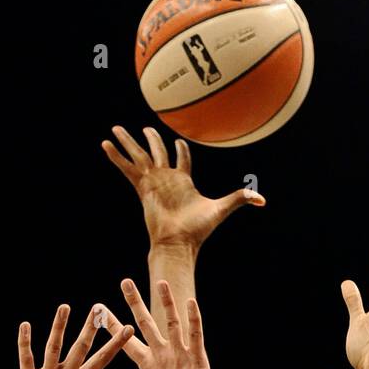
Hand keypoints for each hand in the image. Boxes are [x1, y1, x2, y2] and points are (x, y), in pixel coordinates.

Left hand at [14, 305, 132, 368]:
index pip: (102, 360)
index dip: (116, 343)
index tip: (127, 328)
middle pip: (80, 347)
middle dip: (91, 327)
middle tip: (98, 309)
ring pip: (53, 347)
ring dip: (59, 326)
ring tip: (65, 307)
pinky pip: (25, 358)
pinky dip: (25, 342)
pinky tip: (25, 325)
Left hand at [89, 279, 210, 368]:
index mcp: (148, 365)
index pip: (126, 341)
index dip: (113, 325)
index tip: (98, 310)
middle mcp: (163, 355)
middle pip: (147, 323)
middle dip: (136, 303)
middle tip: (125, 282)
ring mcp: (180, 356)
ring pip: (172, 324)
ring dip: (167, 303)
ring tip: (161, 283)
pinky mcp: (196, 361)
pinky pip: (194, 337)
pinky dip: (194, 320)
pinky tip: (190, 302)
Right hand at [102, 125, 264, 249]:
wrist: (179, 241)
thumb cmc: (199, 228)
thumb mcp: (222, 208)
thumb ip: (240, 199)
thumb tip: (262, 200)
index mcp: (184, 181)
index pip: (182, 160)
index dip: (181, 150)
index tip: (178, 141)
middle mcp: (166, 178)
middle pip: (157, 152)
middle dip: (151, 139)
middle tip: (145, 128)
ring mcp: (153, 181)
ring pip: (139, 155)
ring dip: (127, 141)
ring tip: (114, 128)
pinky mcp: (141, 187)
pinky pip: (126, 168)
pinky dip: (116, 156)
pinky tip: (105, 144)